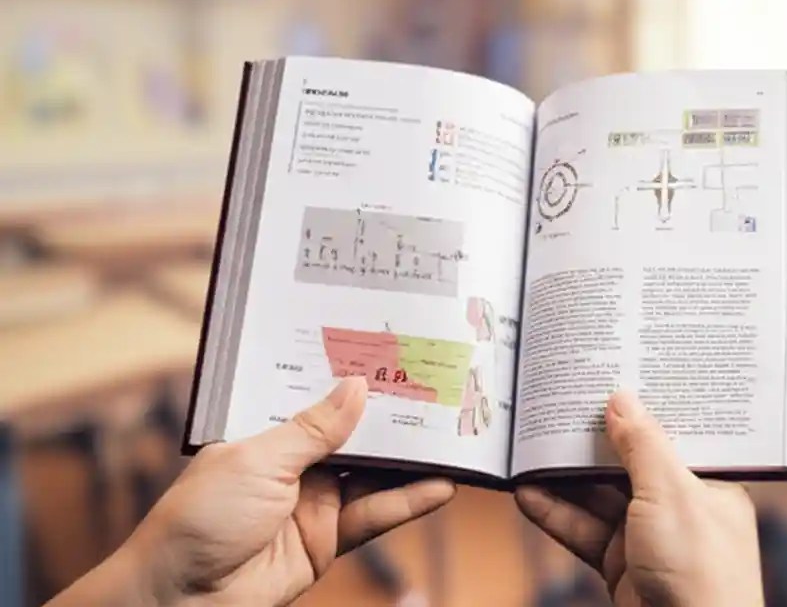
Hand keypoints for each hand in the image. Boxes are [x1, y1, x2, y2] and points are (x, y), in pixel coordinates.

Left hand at [48, 377, 454, 606]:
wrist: (182, 599)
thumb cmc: (199, 520)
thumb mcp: (258, 460)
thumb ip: (313, 428)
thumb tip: (357, 387)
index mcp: (265, 434)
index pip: (316, 397)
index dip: (351, 378)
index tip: (390, 354)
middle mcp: (292, 464)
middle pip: (353, 435)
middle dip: (391, 416)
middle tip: (436, 391)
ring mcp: (313, 501)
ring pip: (373, 474)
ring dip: (410, 459)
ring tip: (453, 436)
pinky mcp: (329, 539)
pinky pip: (375, 515)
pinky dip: (408, 502)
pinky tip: (439, 486)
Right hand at [515, 392, 763, 606]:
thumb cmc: (701, 573)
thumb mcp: (671, 495)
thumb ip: (643, 446)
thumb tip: (622, 399)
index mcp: (710, 482)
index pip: (672, 434)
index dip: (640, 408)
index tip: (607, 378)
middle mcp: (682, 507)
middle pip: (629, 463)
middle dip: (591, 441)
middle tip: (555, 409)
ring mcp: (650, 538)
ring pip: (600, 497)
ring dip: (563, 477)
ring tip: (528, 447)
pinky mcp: (623, 566)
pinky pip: (585, 531)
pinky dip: (556, 514)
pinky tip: (526, 494)